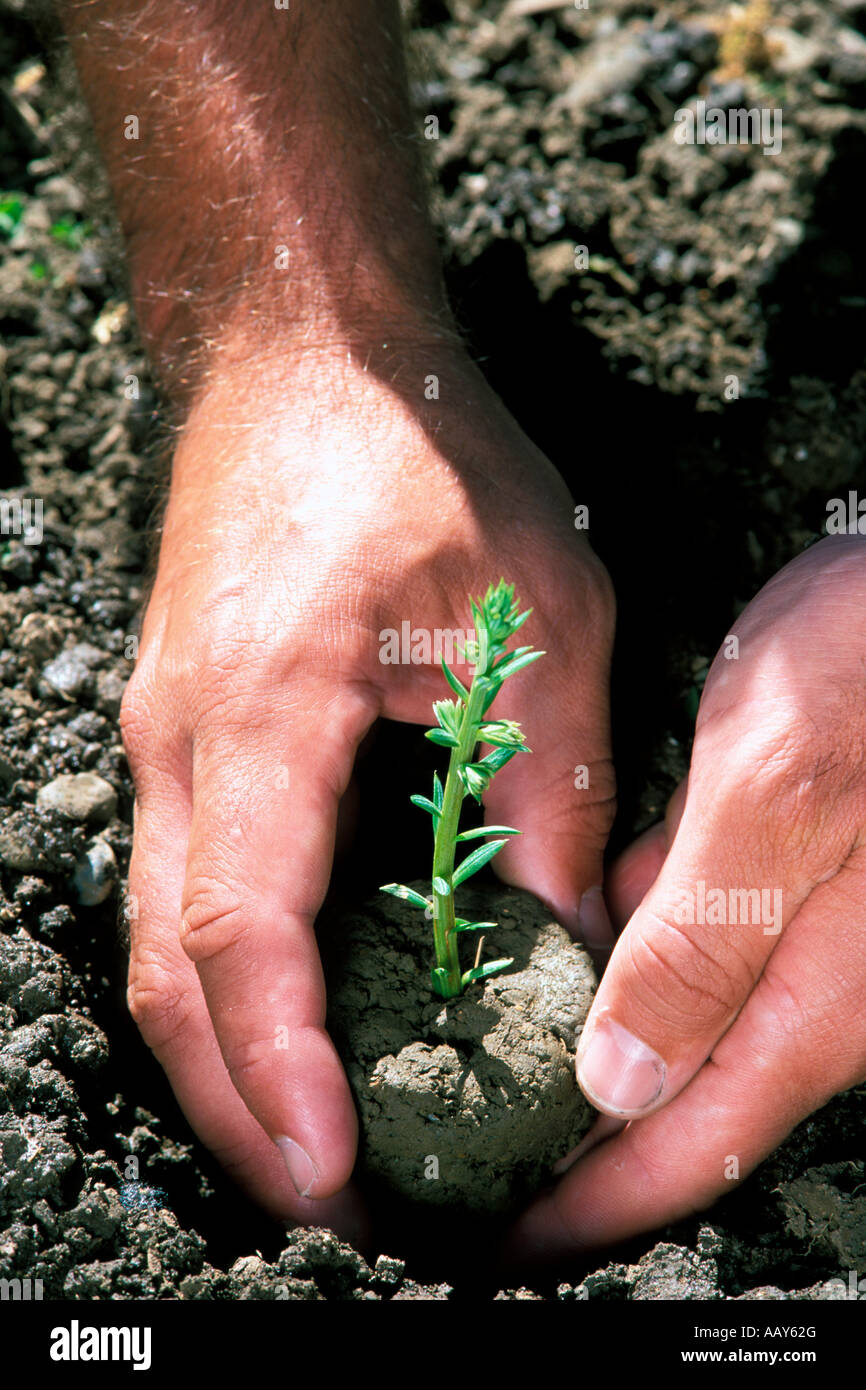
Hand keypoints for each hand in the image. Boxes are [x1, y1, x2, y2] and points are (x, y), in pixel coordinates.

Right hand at [120, 341, 615, 1226]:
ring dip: (227, 1057)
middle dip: (239, 1107)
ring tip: (312, 1143)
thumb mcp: (536, 604)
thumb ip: (547, 773)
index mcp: (265, 705)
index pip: (239, 928)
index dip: (279, 1066)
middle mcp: (186, 738)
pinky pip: (187, 883)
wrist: (300, 357)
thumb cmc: (419, 453)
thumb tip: (554, 930)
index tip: (335, 1171)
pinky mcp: (189, 729)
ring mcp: (170, 734)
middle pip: (170, 970)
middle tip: (328, 1205)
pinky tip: (293, 1018)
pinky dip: (227, 980)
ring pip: (163, 939)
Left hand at [509, 533, 865, 1257]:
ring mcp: (782, 924)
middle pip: (677, 1099)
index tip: (504, 1253)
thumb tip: (620, 1080)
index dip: (593, 1207)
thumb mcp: (775, 795)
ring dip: (586, 1057)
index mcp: (812, 991)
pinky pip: (675, 942)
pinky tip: (551, 962)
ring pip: (668, 1021)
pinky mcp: (760, 868)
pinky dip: (613, 966)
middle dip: (580, 1148)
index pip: (690, 1142)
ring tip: (492, 1087)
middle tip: (478, 1171)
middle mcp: (800, 978)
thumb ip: (704, 941)